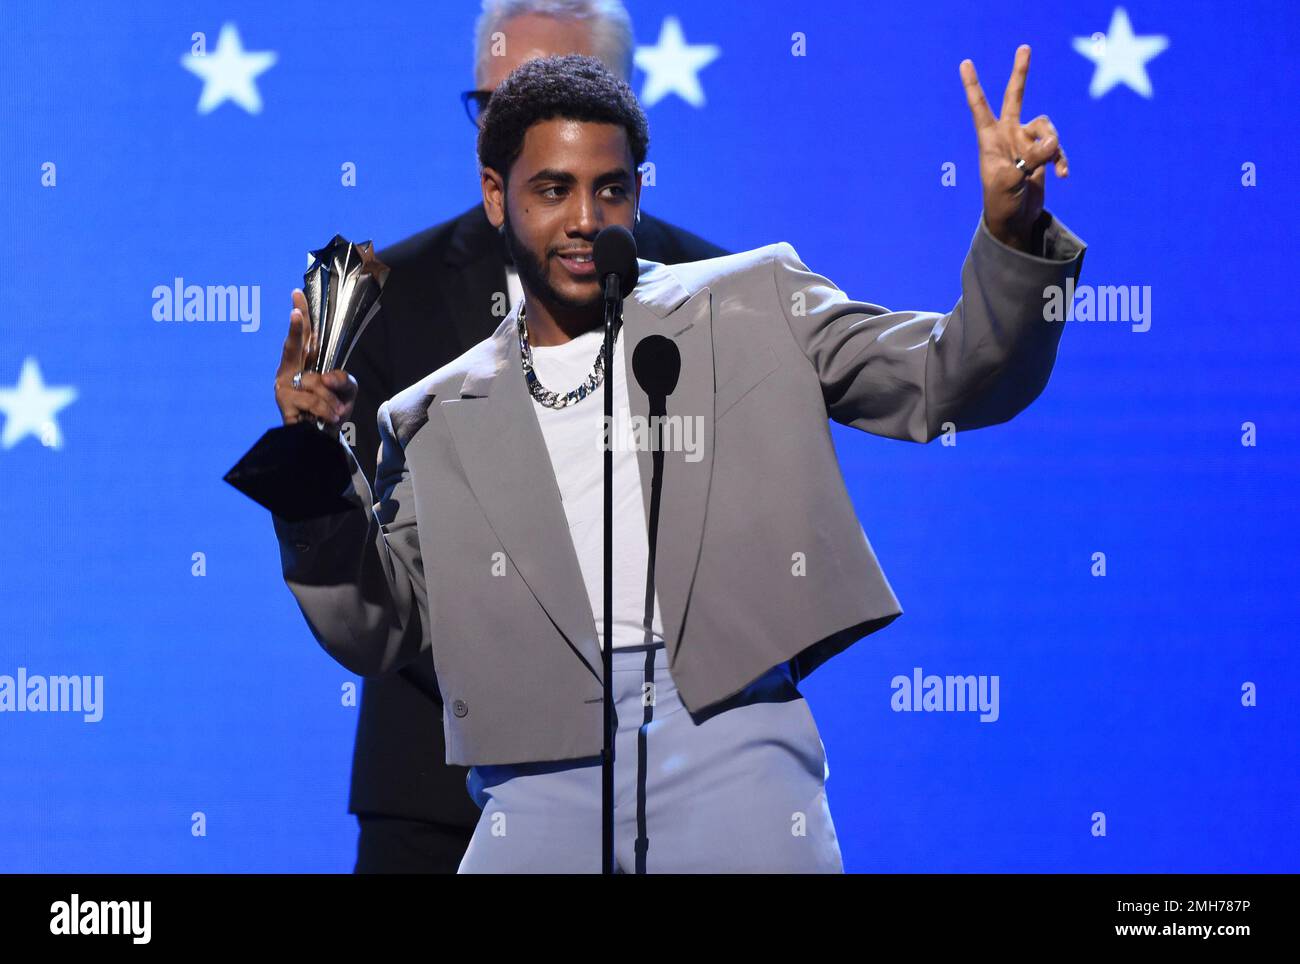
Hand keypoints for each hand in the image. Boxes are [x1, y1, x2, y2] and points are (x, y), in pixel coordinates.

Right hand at [273, 288, 356, 434]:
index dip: (301, 315)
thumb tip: (326, 378)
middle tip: (295, 313)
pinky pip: (312, 400)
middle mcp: (290, 370)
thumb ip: (343, 379)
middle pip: (293, 345)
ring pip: (314, 382)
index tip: (297, 295)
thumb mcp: (347, 392)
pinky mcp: (284, 403)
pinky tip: (332, 417)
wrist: (324, 439)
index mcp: (305, 363)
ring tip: (337, 411)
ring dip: (331, 399)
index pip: (305, 336)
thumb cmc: (333, 409)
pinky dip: (327, 409)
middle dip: (296, 329)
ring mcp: (284, 386)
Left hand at [960, 44, 1068, 250]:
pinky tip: (1062, 175)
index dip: (973, 85)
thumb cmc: (1002, 201)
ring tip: (1051, 166)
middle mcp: (1007, 134)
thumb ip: (1033, 157)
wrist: (1014, 220)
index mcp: (989, 139)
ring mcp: (1025, 142)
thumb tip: (1053, 141)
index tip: (965, 63)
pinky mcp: (1041, 154)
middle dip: (1020, 73)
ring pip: (1046, 126)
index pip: (980, 106)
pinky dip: (1061, 158)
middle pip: (1015, 96)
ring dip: (1052, 144)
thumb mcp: (1012, 180)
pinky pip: (1056, 146)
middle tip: (1024, 47)